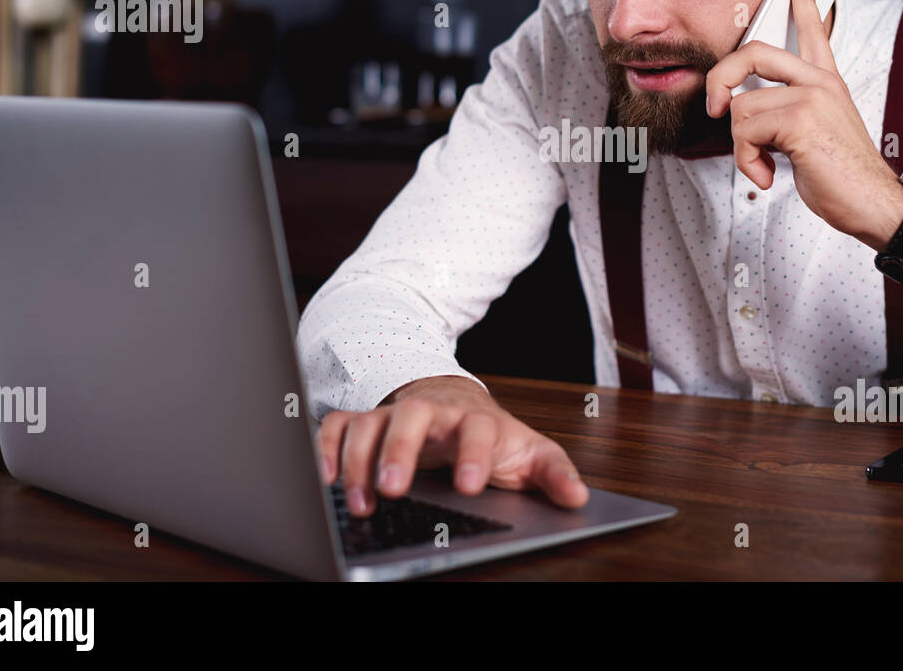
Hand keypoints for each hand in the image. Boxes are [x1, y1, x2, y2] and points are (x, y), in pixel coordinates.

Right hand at [316, 375, 589, 515]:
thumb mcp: (528, 451)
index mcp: (474, 419)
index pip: (478, 429)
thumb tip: (577, 496)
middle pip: (412, 417)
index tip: (471, 485)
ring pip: (368, 423)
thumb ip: (553, 472)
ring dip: (359, 460)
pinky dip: (324, 447)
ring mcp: (393, 413)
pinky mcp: (364, 421)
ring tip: (361, 501)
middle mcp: (430, 411)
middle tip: (395, 488)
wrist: (455, 401)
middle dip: (401, 450)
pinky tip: (324, 479)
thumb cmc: (491, 434)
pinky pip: (335, 426)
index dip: (474, 454)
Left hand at [705, 0, 902, 244]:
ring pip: (741, 106)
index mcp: (827, 82)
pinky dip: (747, 162)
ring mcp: (811, 97)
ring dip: (743, 148)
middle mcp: (820, 82)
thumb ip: (787, 112)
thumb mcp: (816, 134)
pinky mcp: (800, 119)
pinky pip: (745, 131)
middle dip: (722, 79)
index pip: (814, 29)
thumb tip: (744, 112)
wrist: (874, 205)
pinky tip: (768, 175)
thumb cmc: (843, 176)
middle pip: (753, 51)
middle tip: (717, 108)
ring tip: (765, 166)